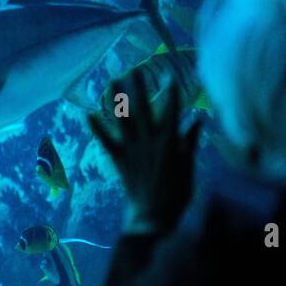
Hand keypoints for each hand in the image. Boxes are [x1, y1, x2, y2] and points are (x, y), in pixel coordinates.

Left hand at [87, 69, 201, 234]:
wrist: (153, 216)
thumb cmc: (176, 193)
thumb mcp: (189, 166)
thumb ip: (190, 141)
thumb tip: (198, 120)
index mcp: (169, 141)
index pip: (171, 110)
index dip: (171, 91)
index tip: (169, 74)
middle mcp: (148, 141)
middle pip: (142, 109)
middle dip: (137, 88)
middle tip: (132, 69)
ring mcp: (132, 149)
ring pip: (122, 119)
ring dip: (116, 100)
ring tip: (111, 82)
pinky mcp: (119, 160)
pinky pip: (106, 141)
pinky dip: (97, 128)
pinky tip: (88, 114)